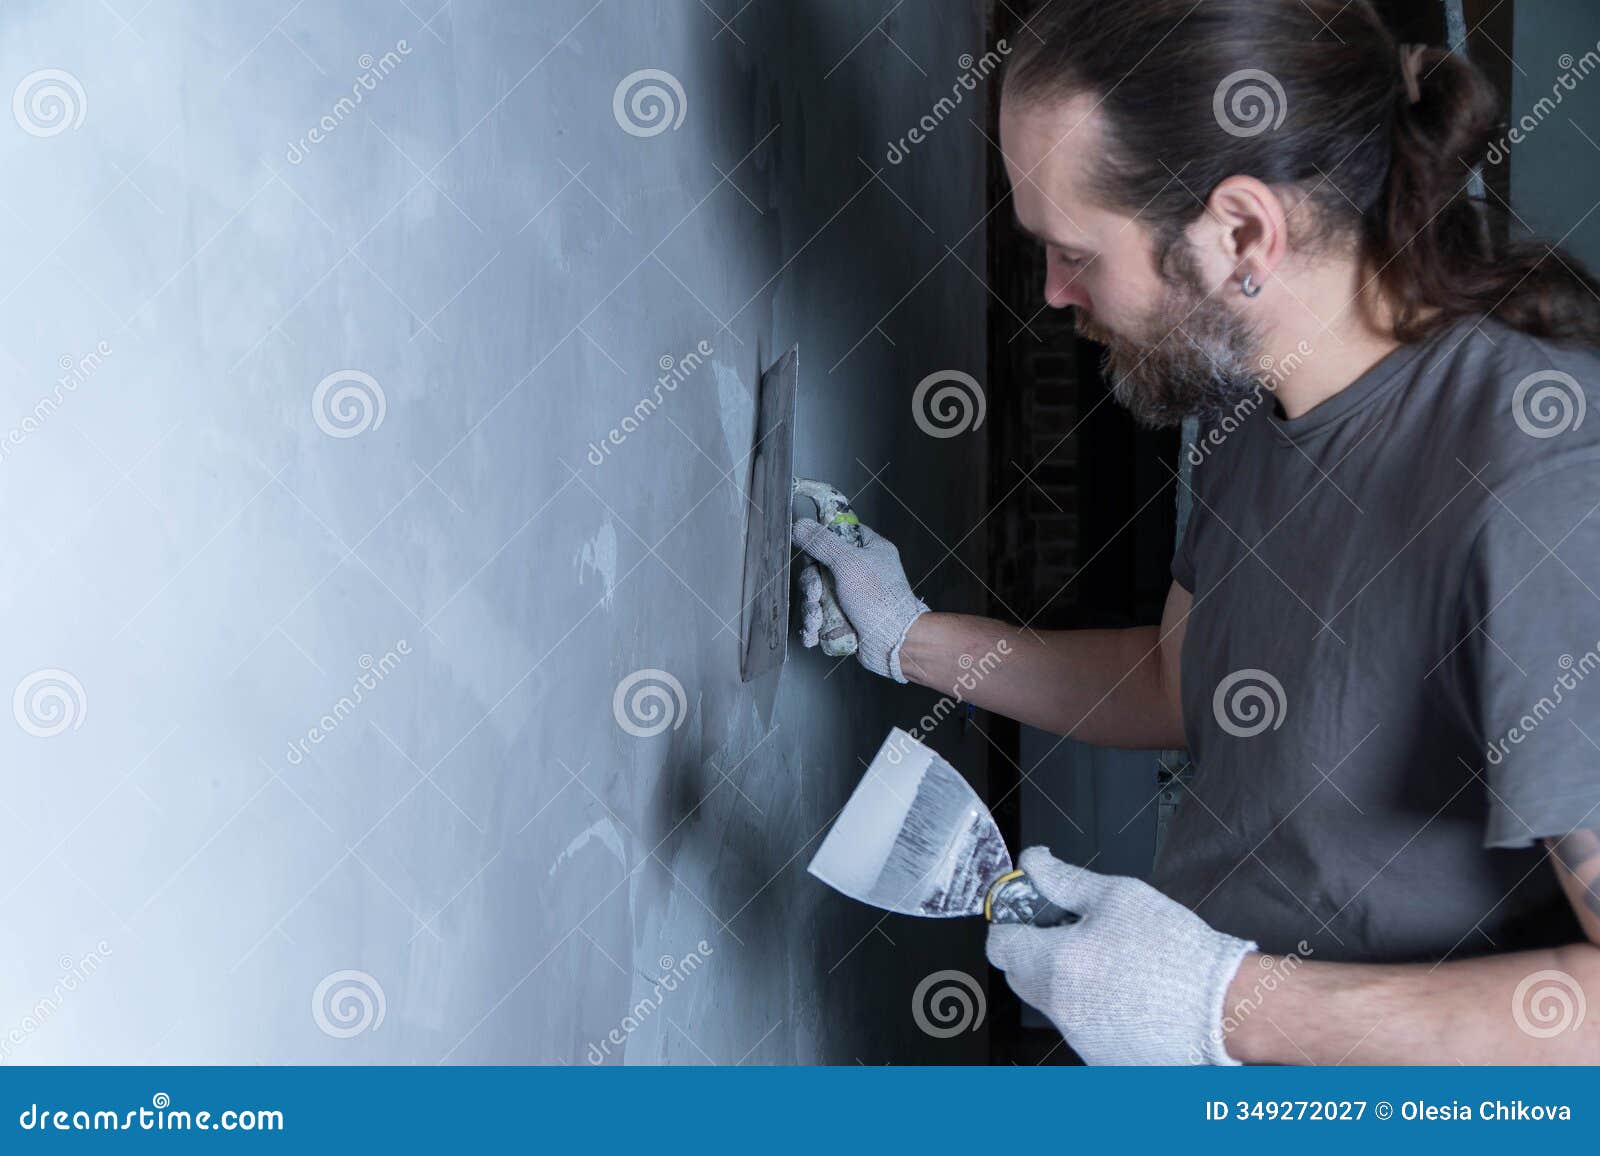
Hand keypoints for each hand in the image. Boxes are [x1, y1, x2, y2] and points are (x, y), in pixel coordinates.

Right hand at [791, 517, 929, 681]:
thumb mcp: (848, 562)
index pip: (840, 535)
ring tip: (816, 620)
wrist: (893, 643)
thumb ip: (822, 543)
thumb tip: (801, 524)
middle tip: (816, 594)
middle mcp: (861, 572)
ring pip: (818, 596)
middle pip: (821, 569)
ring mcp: (853, 597)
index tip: (812, 554)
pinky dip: (814, 626)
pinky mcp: (846, 619)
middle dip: (812, 586)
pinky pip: (821, 618)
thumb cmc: (879, 600)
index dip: (821, 543)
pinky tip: (814, 633)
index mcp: (870, 550)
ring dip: (811, 609)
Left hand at [987, 847, 1256, 1064]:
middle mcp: (1060, 1008)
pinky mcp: (1099, 1057)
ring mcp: (1078, 1037)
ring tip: (1109, 961)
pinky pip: (1077, 1024)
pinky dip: (1089, 1006)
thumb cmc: (1176, 953)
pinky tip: (1123, 991)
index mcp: (1056, 964)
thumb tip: (1033, 863)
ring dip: (1064, 978)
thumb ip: (1063, 879)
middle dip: (1034, 948)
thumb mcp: (1116, 896)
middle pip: (1019, 974)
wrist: (1222, 1007)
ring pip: (1050, 1000)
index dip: (1012, 921)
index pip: (999, 944)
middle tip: (1071, 930)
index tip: (1030, 911)